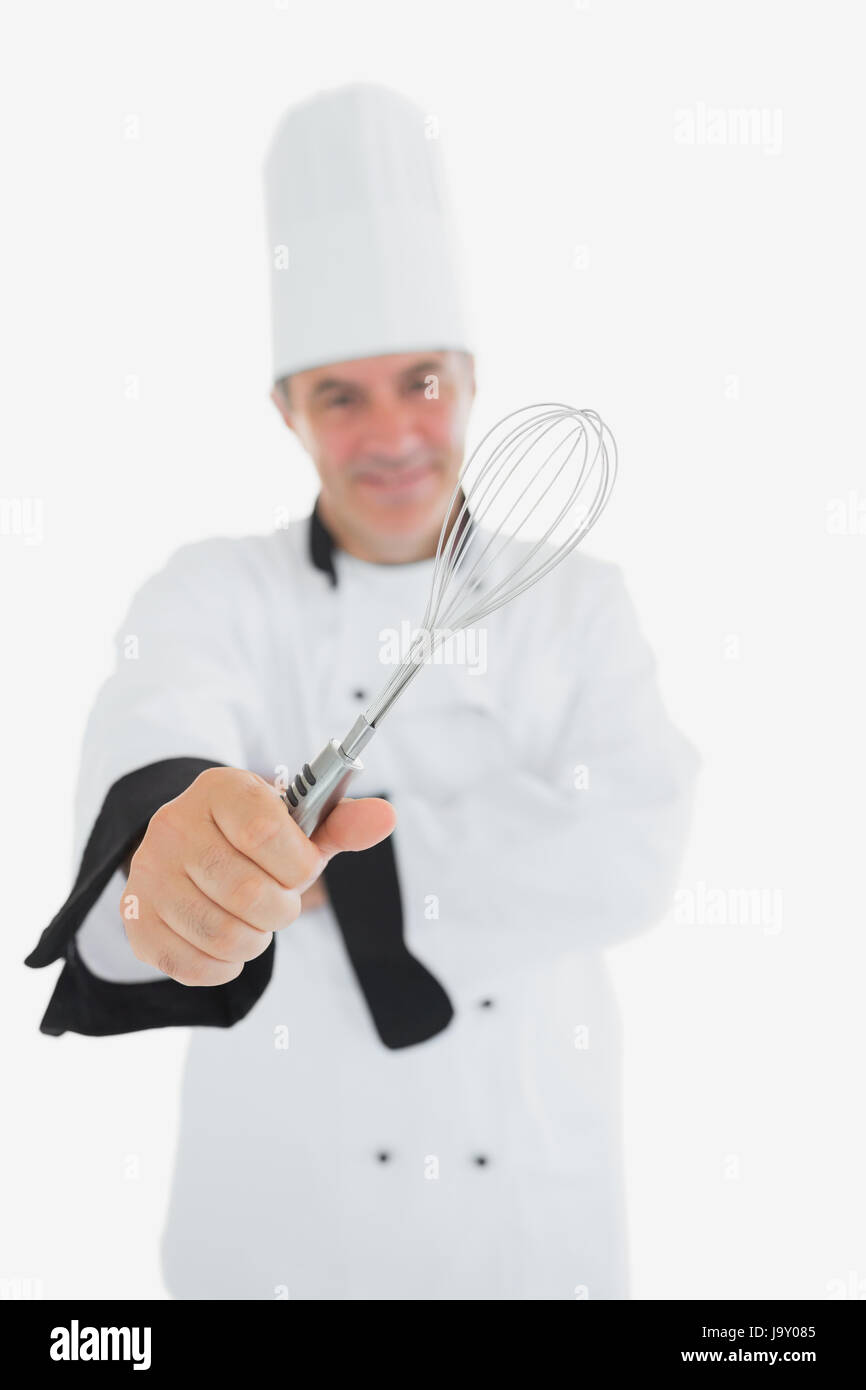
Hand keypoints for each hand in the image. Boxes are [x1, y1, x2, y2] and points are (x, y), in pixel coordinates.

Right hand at [119, 768, 394, 985]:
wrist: (191, 845)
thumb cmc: (255, 837)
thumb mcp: (297, 823)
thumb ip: (342, 824)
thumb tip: (386, 818)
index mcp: (219, 791)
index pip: (262, 830)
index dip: (296, 865)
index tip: (302, 869)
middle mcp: (173, 826)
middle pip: (244, 891)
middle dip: (280, 910)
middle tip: (280, 904)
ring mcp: (148, 873)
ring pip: (218, 933)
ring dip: (253, 942)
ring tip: (255, 925)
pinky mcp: (136, 918)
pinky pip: (187, 964)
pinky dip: (221, 967)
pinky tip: (228, 948)